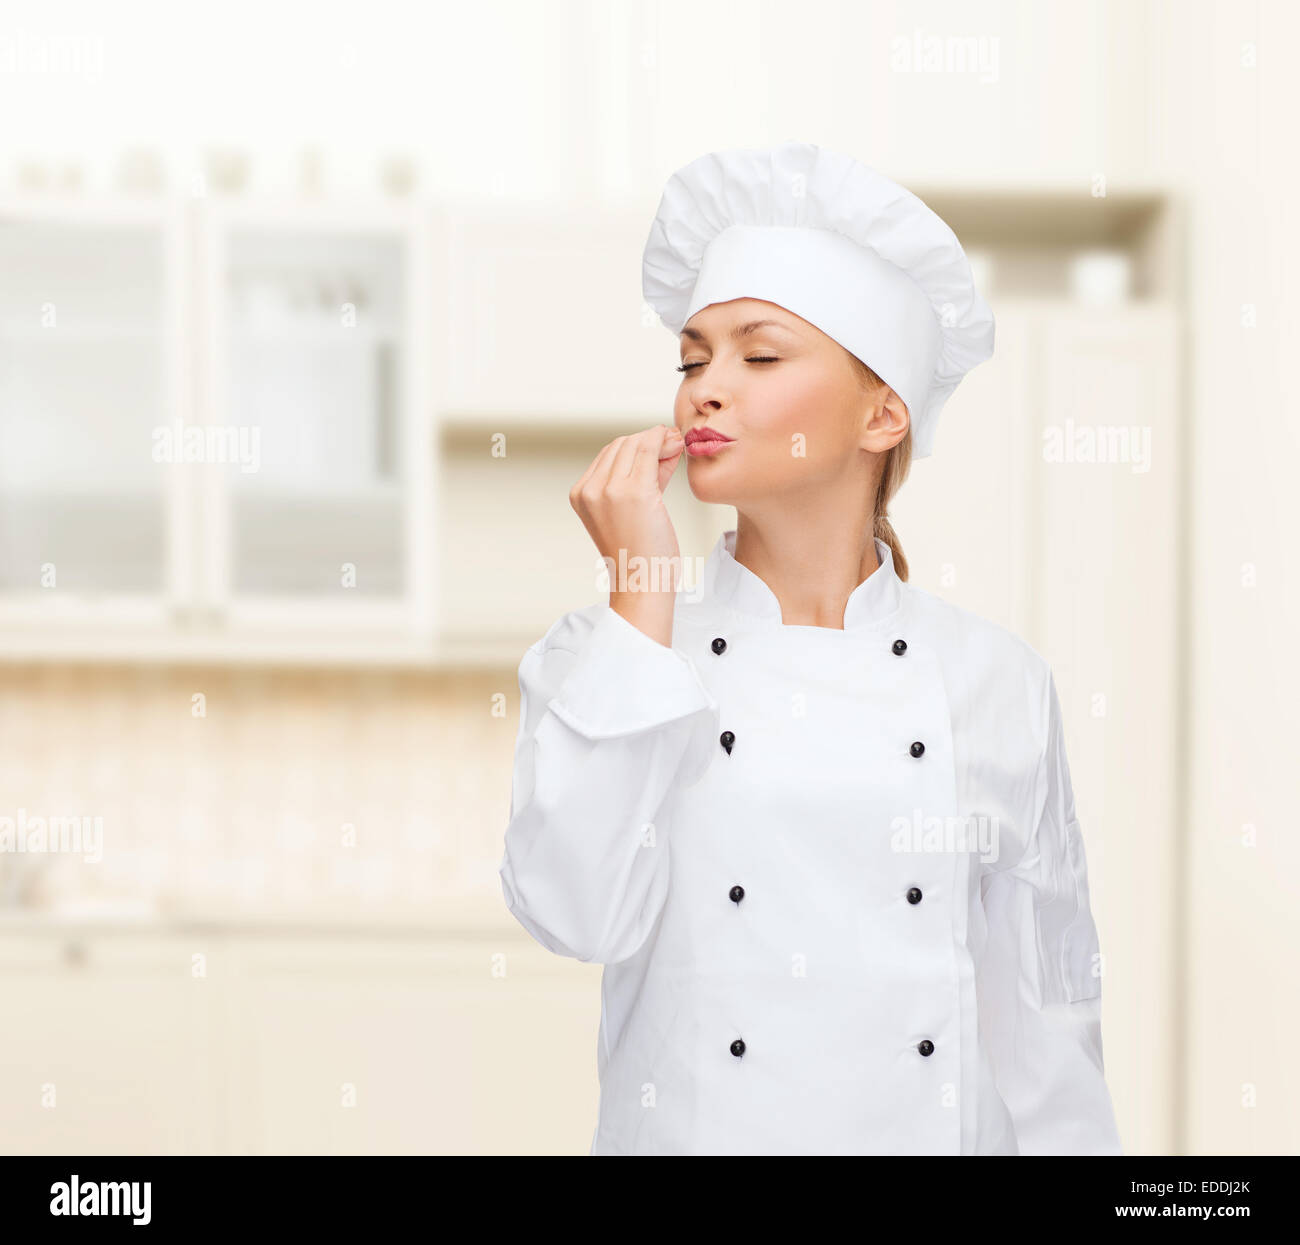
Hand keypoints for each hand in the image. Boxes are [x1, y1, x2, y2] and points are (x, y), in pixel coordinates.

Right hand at [569, 424, 685, 643]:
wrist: (642, 584)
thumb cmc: (640, 554)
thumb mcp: (630, 512)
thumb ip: (640, 480)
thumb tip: (661, 447)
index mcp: (580, 495)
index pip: (608, 454)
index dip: (636, 445)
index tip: (660, 446)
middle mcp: (589, 490)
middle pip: (620, 445)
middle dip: (648, 440)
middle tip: (672, 442)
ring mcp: (608, 490)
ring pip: (634, 444)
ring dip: (658, 439)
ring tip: (676, 445)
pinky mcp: (633, 492)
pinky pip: (648, 450)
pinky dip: (663, 442)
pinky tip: (676, 444)